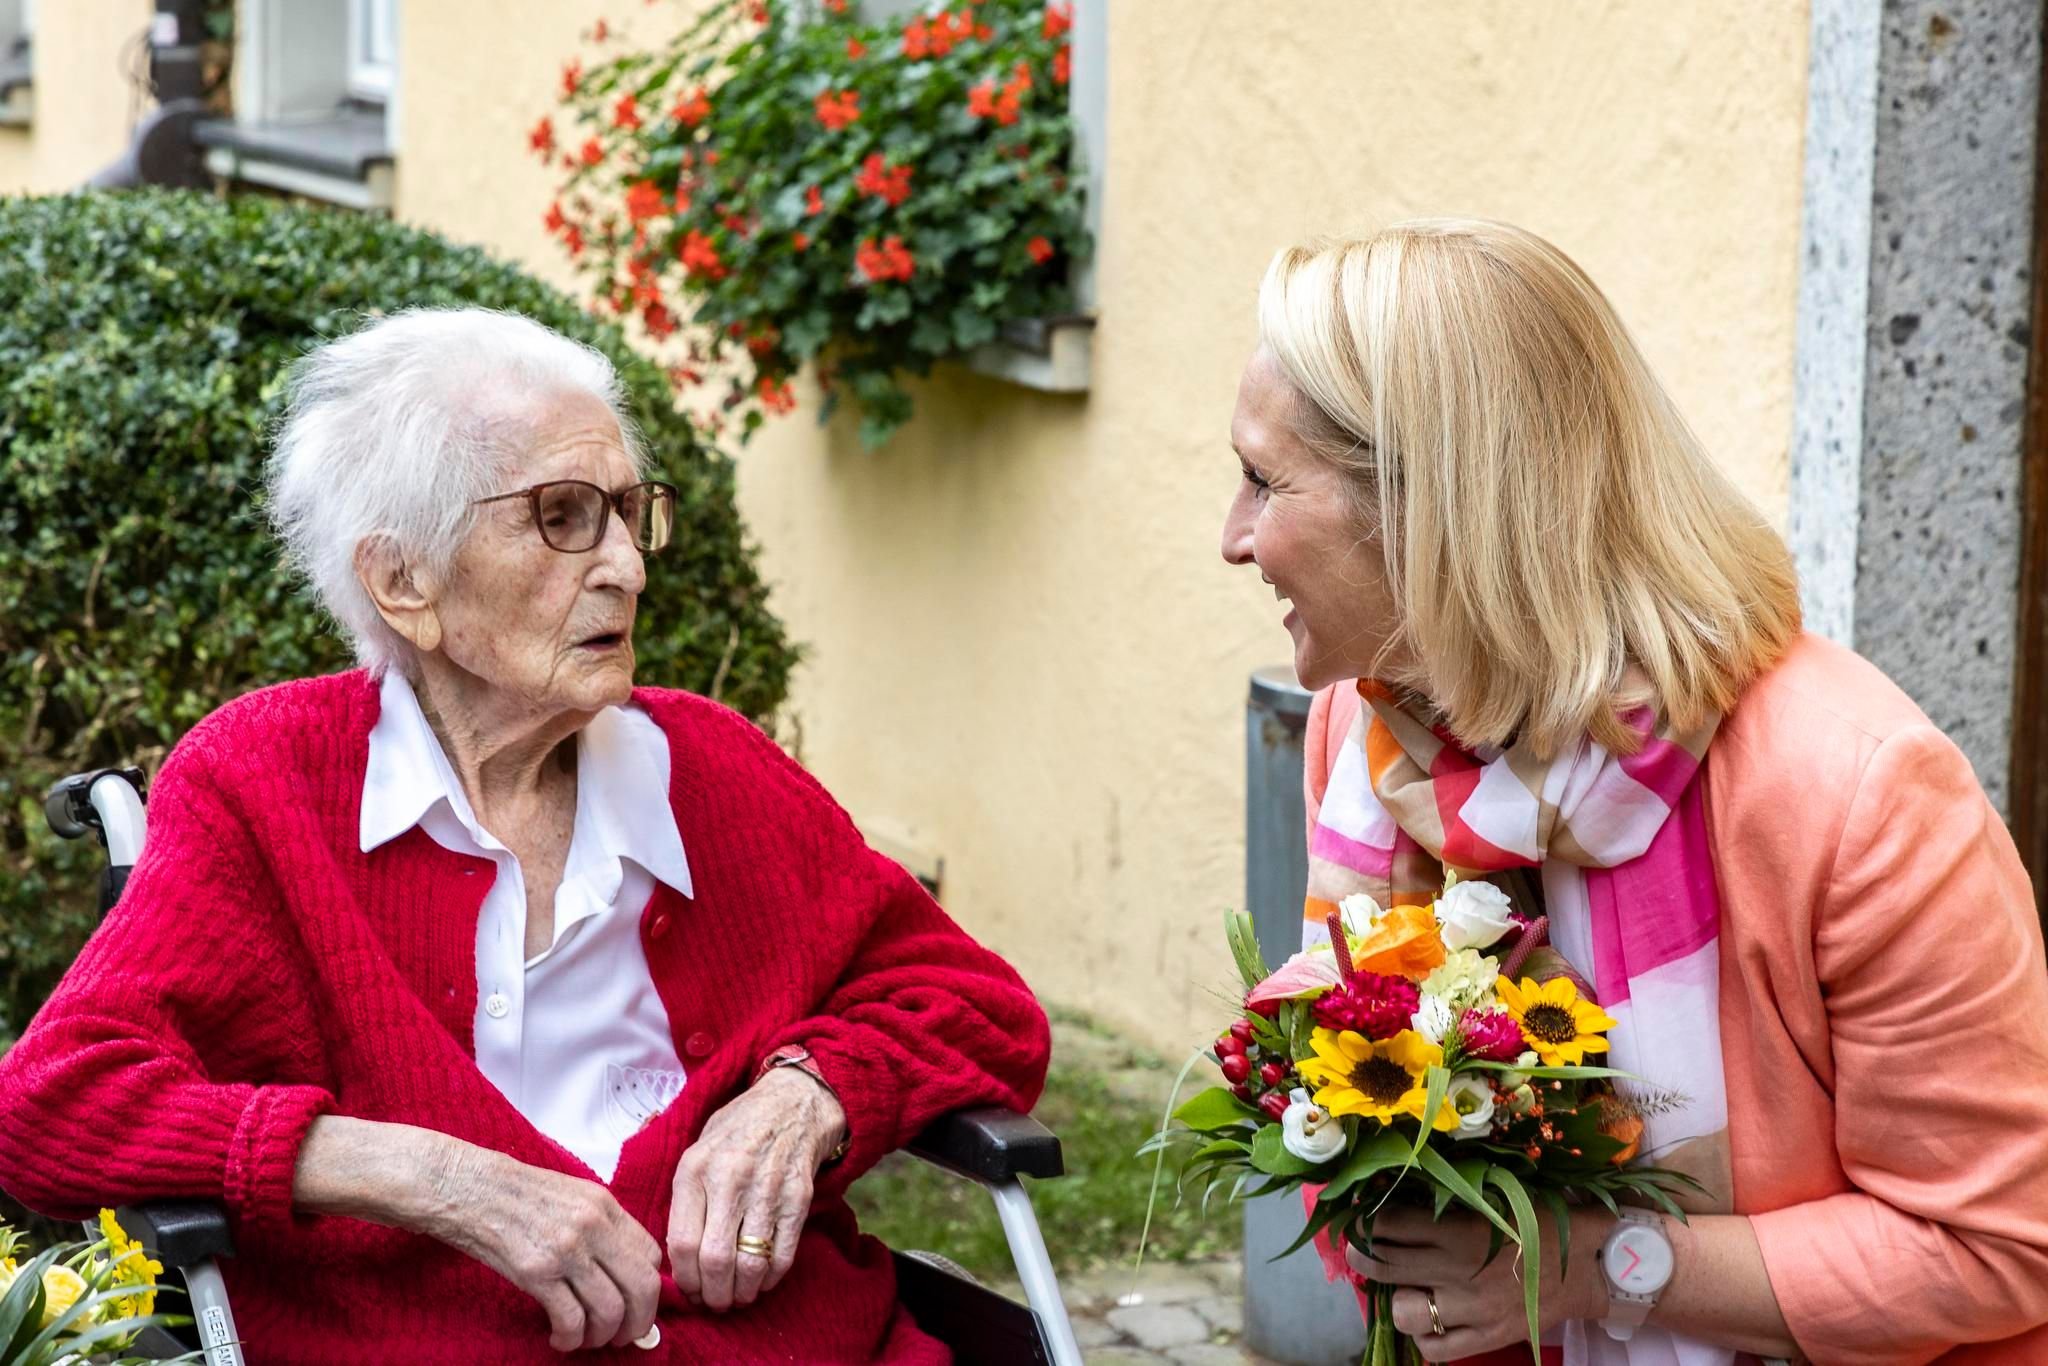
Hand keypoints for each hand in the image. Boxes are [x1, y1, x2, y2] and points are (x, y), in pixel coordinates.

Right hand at [295, 1118, 661, 1352]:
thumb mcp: (572, 1195)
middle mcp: (593, 1226)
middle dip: (638, 1321)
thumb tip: (622, 1267)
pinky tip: (560, 1339)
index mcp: (605, 1205)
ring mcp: (566, 1249)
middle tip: (623, 1336)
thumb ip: (601, 1226)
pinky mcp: (536, 1272)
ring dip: (603, 1336)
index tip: (635, 1304)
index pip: (652, 1255)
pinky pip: (572, 1319)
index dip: (648, 1287)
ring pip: (610, 1309)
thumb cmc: (516, 1193)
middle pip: (642, 1286)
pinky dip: (571, 1338)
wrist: (468, 1187)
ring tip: (587, 1340)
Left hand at [666, 1066, 846, 1311]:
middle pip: (715, 1261)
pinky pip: (783, 1255)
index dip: (685, 1280)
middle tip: (714, 1302)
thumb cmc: (737, 1132)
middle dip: (713, 1295)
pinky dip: (771, 1278)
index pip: (681, 1244)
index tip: (689, 1291)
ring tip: (737, 1296)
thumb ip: (685, 1199)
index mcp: (695, 1169)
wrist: (793, 1104)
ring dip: (742, 1292)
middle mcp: (730, 1179)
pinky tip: (763, 1279)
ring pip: (750, 1265)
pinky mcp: (799, 1199)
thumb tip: (676, 1258)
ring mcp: (768, 1190)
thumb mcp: (697, 1151)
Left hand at [1347, 1206, 1610, 1360]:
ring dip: (1394, 1297)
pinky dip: (1423, 1336)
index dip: (1369, 1219)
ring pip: (1402, 1311)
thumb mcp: (1500, 1195)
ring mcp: (1471, 1310)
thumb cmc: (1544, 1222)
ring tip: (1400, 1285)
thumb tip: (1405, 1182)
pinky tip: (1429, 1318)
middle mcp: (1458, 1272)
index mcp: (1460, 1230)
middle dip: (1363, 1253)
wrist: (1590, 1266)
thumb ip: (1454, 1194)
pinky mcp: (1486, 1338)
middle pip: (1383, 1264)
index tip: (1366, 1215)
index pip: (1389, 1225)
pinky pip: (1435, 1349)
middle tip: (1361, 1247)